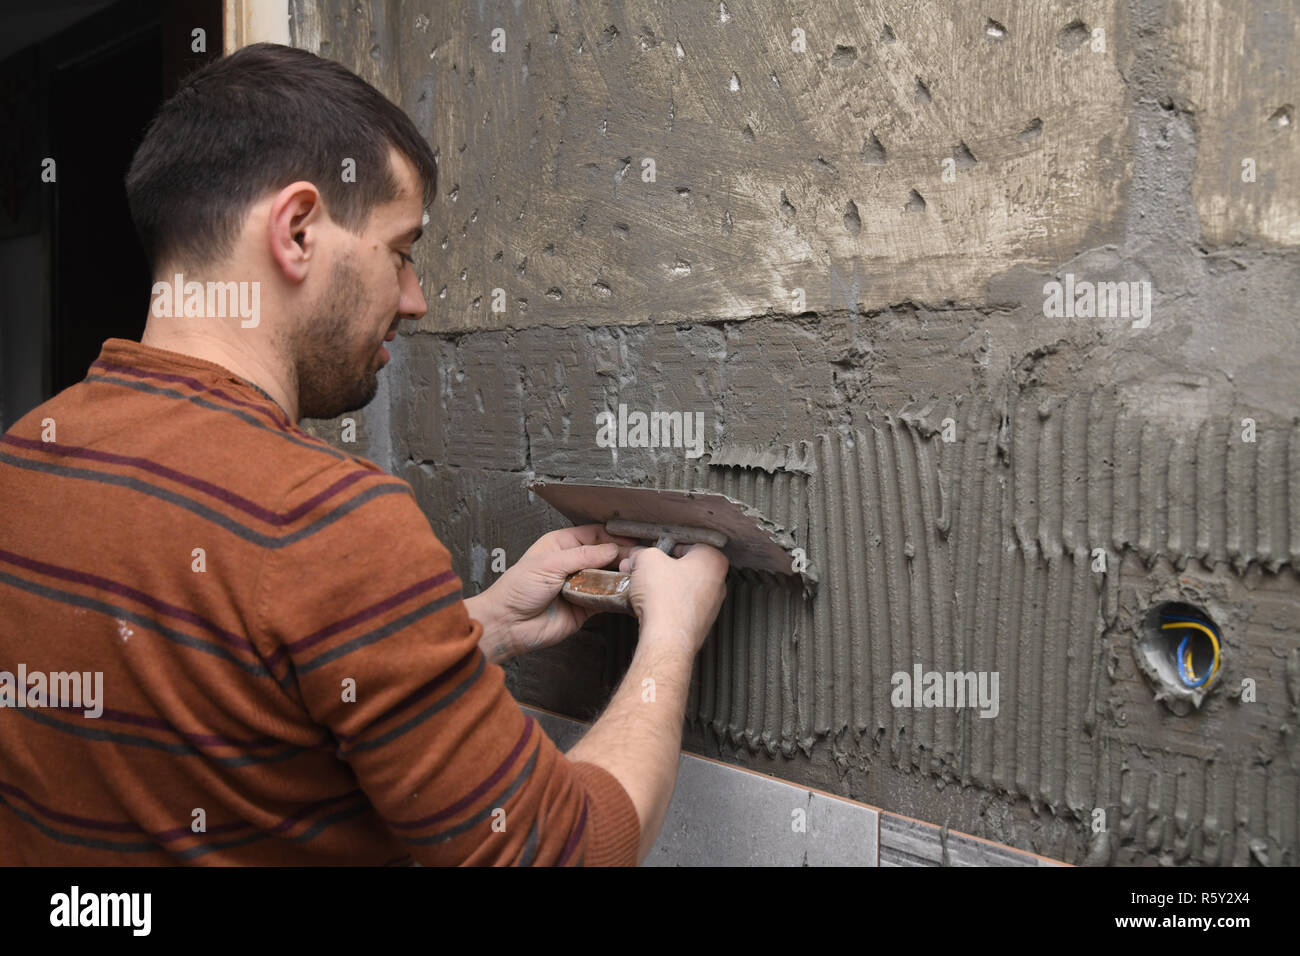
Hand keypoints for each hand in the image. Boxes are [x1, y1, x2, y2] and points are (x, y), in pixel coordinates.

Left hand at [468, 524, 636, 660]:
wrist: (508, 625)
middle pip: (606, 554)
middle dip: (622, 555)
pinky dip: (617, 596)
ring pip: (608, 576)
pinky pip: (606, 599)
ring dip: (621, 575)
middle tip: (639, 557)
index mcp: (561, 545)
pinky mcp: (585, 606)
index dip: (614, 535)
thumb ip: (584, 556)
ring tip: (636, 573)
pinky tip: (627, 591)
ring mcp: (580, 585)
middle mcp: (573, 563)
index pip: (595, 534)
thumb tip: (612, 548)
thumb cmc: (517, 590)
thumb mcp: (550, 564)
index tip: (633, 538)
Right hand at [620, 542, 728, 654]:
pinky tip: (649, 606)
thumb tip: (639, 556)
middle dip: (659, 568)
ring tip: (641, 588)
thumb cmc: (666, 601)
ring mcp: (709, 606)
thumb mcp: (647, 560)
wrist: (665, 638)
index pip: (687, 544)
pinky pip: (678, 607)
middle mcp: (717, 583)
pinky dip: (664, 605)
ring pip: (680, 588)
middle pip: (683, 567)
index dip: (663, 547)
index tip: (651, 552)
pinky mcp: (697, 623)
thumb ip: (643, 553)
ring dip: (659, 586)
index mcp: (713, 560)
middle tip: (642, 569)